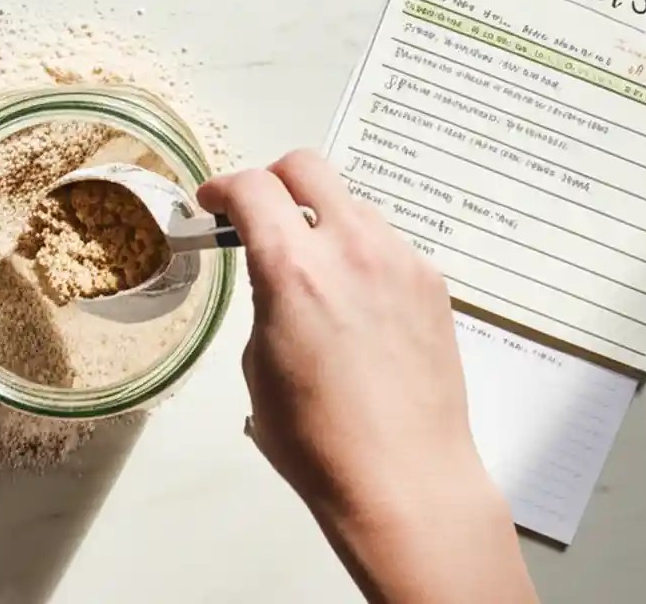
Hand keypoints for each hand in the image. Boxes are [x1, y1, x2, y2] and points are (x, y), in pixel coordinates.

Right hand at [199, 150, 533, 601]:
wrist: (403, 478)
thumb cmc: (320, 443)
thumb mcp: (258, 367)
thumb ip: (265, 302)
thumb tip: (278, 283)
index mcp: (292, 271)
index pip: (251, 188)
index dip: (222, 188)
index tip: (214, 201)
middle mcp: (350, 250)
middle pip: (307, 168)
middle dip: (274, 180)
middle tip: (259, 212)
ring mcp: (399, 262)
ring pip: (352, 205)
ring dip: (322, 220)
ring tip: (314, 270)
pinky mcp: (431, 284)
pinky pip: (387, 245)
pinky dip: (362, 256)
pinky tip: (357, 304)